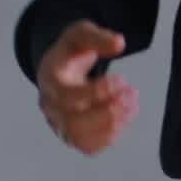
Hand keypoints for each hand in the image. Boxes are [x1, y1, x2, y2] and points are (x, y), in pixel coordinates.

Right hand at [35, 20, 135, 154]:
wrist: (59, 69)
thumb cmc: (71, 52)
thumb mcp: (81, 34)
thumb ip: (97, 37)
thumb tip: (119, 43)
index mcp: (49, 80)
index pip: (68, 96)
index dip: (98, 93)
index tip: (122, 81)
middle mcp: (50, 106)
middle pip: (73, 121)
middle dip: (107, 112)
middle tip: (132, 96)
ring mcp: (58, 123)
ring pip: (80, 137)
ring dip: (110, 126)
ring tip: (132, 108)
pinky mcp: (69, 135)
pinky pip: (87, 146)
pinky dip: (108, 138)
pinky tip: (124, 120)